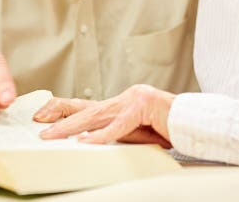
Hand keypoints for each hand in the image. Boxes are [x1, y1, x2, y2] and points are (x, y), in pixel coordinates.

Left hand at [39, 84, 175, 147]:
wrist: (198, 123)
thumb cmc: (171, 131)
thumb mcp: (138, 135)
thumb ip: (117, 134)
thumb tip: (88, 142)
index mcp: (122, 103)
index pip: (87, 105)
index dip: (63, 110)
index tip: (42, 117)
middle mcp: (126, 97)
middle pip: (87, 108)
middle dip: (61, 119)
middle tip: (41, 128)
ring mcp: (135, 98)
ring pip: (97, 115)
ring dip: (72, 128)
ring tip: (53, 136)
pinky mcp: (146, 106)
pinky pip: (119, 126)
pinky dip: (101, 135)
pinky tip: (85, 141)